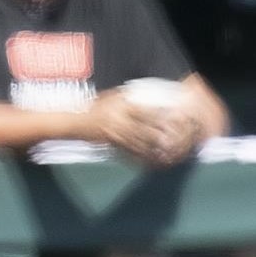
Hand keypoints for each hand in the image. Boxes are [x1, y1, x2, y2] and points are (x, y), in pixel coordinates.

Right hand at [85, 89, 202, 166]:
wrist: (78, 123)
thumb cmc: (97, 107)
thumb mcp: (113, 96)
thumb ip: (130, 97)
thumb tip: (151, 96)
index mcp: (120, 107)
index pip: (144, 112)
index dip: (160, 116)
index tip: (174, 119)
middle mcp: (119, 122)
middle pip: (144, 130)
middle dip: (161, 135)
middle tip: (177, 139)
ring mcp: (116, 136)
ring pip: (140, 144)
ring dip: (155, 149)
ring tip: (170, 152)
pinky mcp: (113, 146)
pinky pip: (131, 154)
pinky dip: (144, 158)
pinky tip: (154, 160)